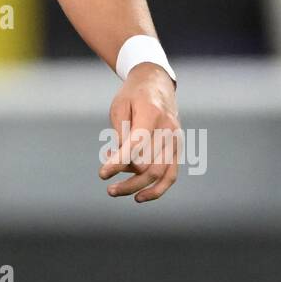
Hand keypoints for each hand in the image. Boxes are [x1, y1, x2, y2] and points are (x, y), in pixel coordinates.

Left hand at [99, 64, 180, 202]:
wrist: (157, 84)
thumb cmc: (133, 95)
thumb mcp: (119, 107)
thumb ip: (120, 133)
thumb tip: (119, 163)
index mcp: (151, 113)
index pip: (136, 145)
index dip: (119, 162)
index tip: (102, 174)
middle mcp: (168, 129)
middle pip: (149, 164)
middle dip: (127, 180)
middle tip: (107, 186)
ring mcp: (176, 140)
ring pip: (161, 174)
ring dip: (138, 187)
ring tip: (115, 191)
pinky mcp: (178, 149)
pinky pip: (171, 175)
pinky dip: (157, 189)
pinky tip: (139, 197)